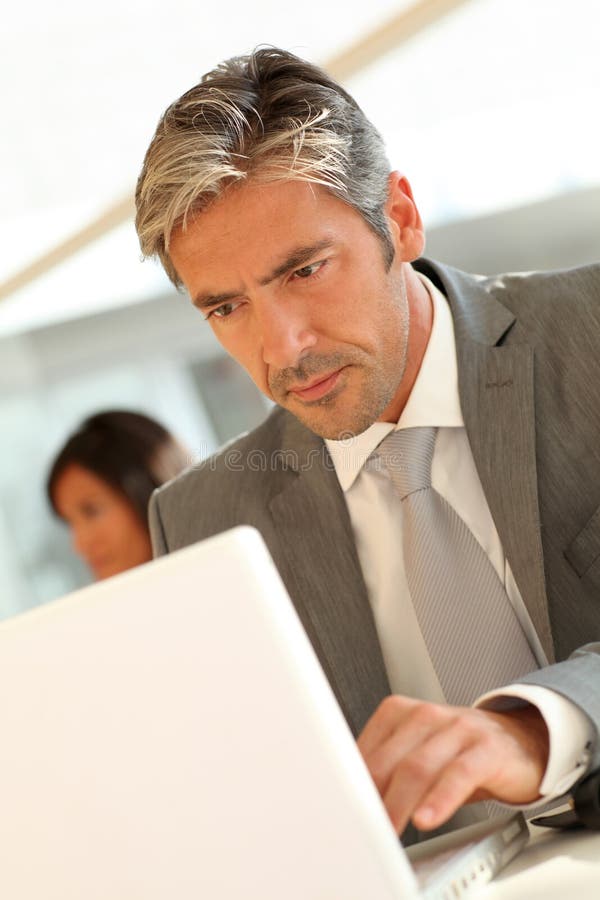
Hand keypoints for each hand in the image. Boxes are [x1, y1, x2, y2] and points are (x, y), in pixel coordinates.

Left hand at [357, 695, 548, 833]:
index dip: (353, 784)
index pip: (367, 749)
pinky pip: (459, 775)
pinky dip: (440, 799)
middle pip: (389, 761)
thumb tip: (354, 801)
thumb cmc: (461, 751)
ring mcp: (459, 729)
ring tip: (389, 830)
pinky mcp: (487, 749)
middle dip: (372, 799)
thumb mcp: (421, 753)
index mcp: (403, 712)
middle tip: (363, 828)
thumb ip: (389, 770)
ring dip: (399, 804)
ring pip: (419, 767)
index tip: (343, 810)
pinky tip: (427, 819)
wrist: (521, 740)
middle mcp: (428, 716)